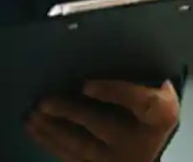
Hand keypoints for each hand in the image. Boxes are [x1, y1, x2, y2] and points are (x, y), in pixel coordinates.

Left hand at [26, 80, 178, 161]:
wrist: (150, 138)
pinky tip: (34, 128)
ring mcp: (121, 159)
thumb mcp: (151, 85)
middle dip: (71, 114)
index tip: (87, 84)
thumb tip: (91, 42)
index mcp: (160, 113)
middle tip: (44, 102)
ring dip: (53, 130)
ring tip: (32, 115)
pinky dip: (51, 143)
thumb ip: (132, 70)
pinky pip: (73, 158)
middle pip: (104, 126)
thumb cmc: (146, 100)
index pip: (143, 103)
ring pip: (83, 146)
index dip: (115, 93)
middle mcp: (143, 141)